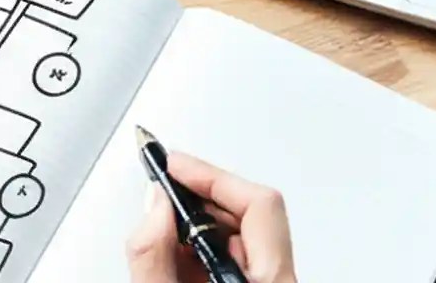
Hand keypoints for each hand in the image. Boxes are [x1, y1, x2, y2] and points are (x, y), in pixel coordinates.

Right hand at [127, 154, 296, 282]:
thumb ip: (155, 256)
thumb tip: (156, 206)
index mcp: (270, 280)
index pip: (258, 202)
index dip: (211, 176)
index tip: (174, 165)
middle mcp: (280, 279)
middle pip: (250, 211)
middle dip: (199, 199)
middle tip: (162, 194)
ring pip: (241, 233)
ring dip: (198, 226)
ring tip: (162, 236)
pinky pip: (237, 255)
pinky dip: (203, 250)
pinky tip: (176, 264)